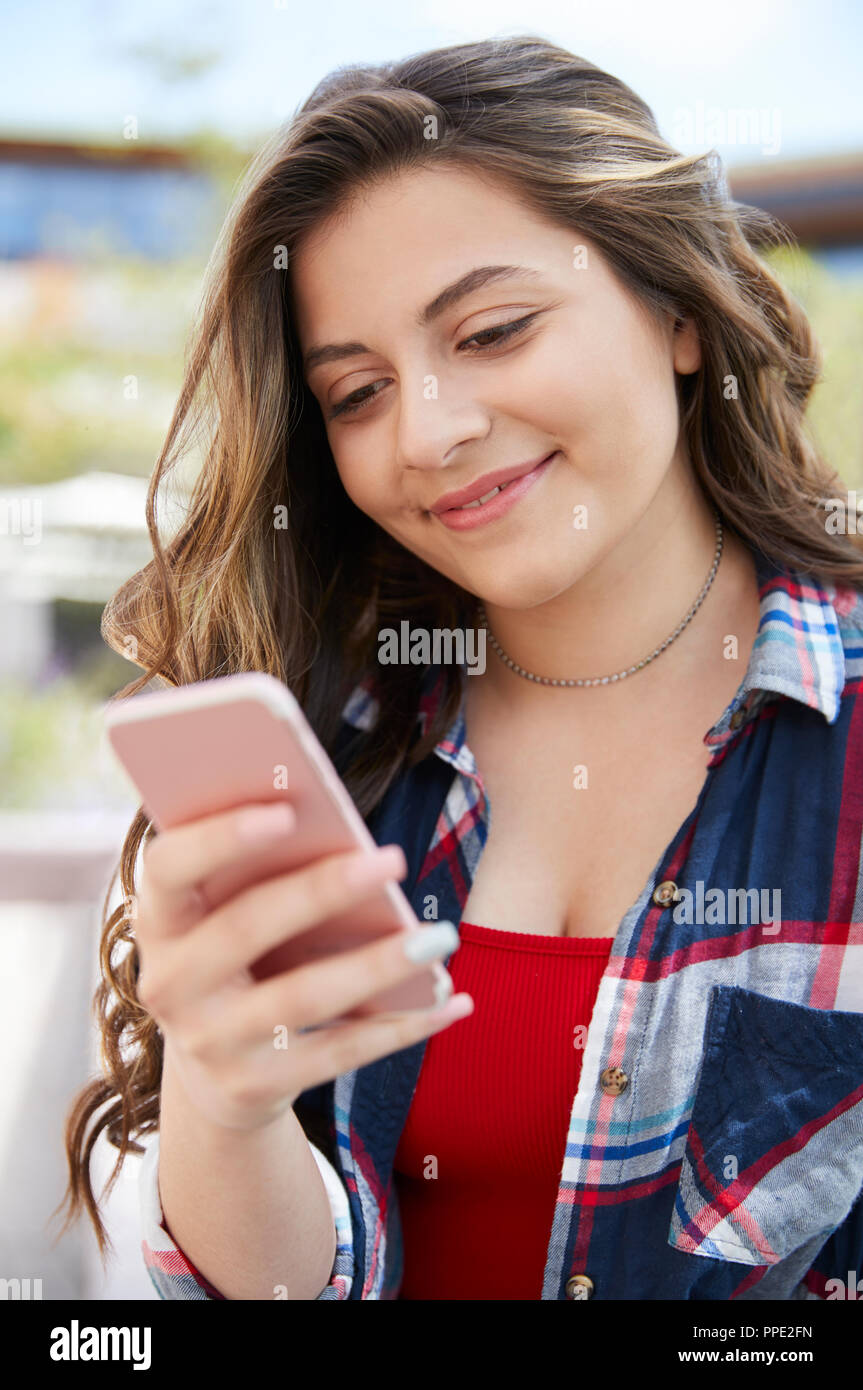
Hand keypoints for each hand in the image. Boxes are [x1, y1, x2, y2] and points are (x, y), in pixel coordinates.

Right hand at [136, 801, 470, 1130]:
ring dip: (377, 964)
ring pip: (303, 997)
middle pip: (247, 927)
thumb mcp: (223, 917)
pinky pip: (340, 1052)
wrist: (216, 1073)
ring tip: (440, 935)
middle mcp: (172, 984)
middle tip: (392, 859)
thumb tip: (344, 833)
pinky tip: (452, 1000)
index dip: (220, 838)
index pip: (168, 868)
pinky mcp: (255, 1087)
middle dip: (322, 890)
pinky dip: (403, 1026)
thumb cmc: (237, 958)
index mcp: (160, 920)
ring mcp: (210, 1042)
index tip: (286, 811)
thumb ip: (258, 873)